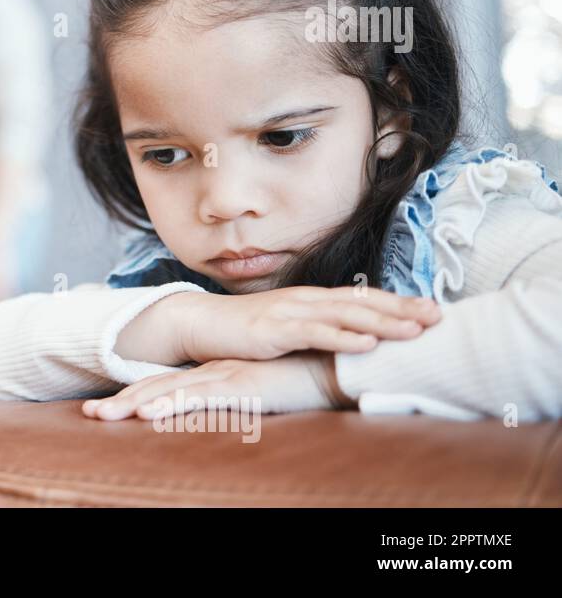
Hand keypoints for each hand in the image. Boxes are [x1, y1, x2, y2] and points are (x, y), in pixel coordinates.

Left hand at [82, 351, 350, 420]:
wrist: (343, 359)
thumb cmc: (311, 375)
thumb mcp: (270, 390)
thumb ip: (251, 397)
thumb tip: (236, 409)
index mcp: (219, 372)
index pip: (170, 385)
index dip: (139, 395)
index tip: (110, 407)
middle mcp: (216, 372)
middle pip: (159, 387)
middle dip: (123, 402)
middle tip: (90, 414)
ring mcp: (226, 378)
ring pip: (169, 392)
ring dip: (134, 404)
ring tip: (102, 416)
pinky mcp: (243, 387)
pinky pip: (200, 399)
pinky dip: (171, 405)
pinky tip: (147, 415)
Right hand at [159, 285, 440, 363]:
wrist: (200, 323)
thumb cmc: (244, 331)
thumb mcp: (287, 328)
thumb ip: (316, 330)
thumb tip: (350, 341)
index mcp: (312, 300)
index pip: (363, 297)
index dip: (398, 303)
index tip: (433, 309)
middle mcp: (306, 300)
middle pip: (362, 302)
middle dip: (403, 309)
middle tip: (439, 316)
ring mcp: (290, 313)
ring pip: (345, 315)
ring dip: (384, 322)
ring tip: (416, 330)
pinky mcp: (274, 331)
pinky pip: (314, 333)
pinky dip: (343, 337)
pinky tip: (368, 343)